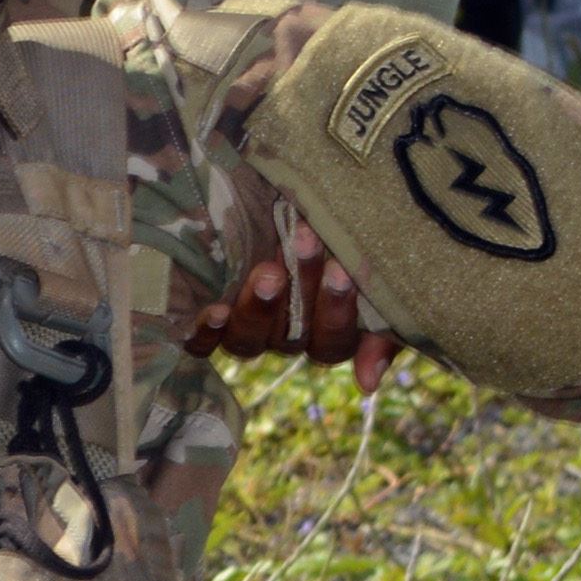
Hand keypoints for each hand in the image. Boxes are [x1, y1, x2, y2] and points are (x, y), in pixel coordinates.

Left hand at [205, 210, 400, 383]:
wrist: (294, 197)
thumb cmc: (331, 229)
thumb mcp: (361, 260)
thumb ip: (376, 321)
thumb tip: (366, 383)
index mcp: (326, 329)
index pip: (334, 342)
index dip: (337, 312)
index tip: (342, 270)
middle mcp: (285, 334)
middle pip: (292, 337)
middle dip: (303, 290)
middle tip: (306, 244)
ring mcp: (246, 327)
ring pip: (249, 340)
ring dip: (260, 310)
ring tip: (268, 272)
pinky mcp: (211, 317)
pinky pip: (203, 343)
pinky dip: (208, 331)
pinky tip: (216, 311)